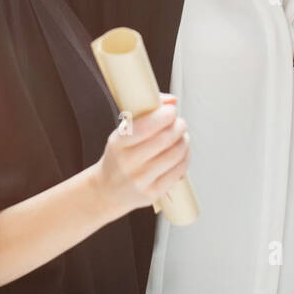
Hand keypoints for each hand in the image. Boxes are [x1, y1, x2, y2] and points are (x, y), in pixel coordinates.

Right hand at [93, 93, 189, 220]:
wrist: (108, 190)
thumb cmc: (120, 156)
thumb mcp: (123, 132)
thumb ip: (145, 111)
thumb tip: (172, 101)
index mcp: (118, 143)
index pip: (145, 127)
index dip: (164, 116)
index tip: (171, 111)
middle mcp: (128, 163)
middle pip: (165, 139)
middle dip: (179, 126)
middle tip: (180, 123)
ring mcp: (141, 180)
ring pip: (175, 154)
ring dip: (184, 140)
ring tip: (182, 136)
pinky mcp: (153, 193)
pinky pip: (179, 171)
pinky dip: (185, 157)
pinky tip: (182, 152)